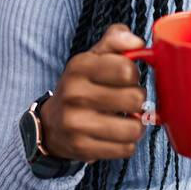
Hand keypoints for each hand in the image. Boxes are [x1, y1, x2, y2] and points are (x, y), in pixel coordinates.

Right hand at [38, 23, 147, 162]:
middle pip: (135, 99)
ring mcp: (76, 124)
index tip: (125, 78)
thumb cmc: (82, 86)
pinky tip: (115, 135)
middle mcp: (74, 94)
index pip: (127, 70)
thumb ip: (117, 40)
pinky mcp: (82, 149)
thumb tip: (137, 43)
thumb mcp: (94, 57)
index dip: (133, 74)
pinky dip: (127, 143)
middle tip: (126, 100)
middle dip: (137, 100)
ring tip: (125, 119)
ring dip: (136, 125)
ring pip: (134, 128)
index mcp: (79, 66)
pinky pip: (126, 149)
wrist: (52, 124)